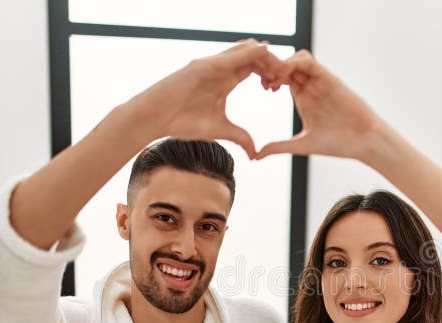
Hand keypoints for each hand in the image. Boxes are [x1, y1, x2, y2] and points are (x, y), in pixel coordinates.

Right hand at [125, 39, 288, 157]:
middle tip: (286, 77)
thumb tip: (256, 153)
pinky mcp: (203, 66)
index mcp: (226, 80)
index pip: (256, 68)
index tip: (281, 88)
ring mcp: (212, 64)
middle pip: (255, 56)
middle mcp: (221, 68)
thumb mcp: (220, 130)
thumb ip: (240, 137)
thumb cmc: (181, 122)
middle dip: (274, 63)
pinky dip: (250, 54)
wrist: (154, 119)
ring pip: (246, 49)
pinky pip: (232, 54)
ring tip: (280, 70)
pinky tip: (265, 55)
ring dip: (266, 57)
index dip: (272, 74)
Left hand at [255, 50, 383, 161]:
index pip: (281, 77)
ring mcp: (319, 81)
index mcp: (303, 98)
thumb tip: (256, 157)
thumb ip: (279, 147)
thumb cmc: (338, 144)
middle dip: (271, 67)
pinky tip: (283, 76)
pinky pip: (307, 61)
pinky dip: (293, 62)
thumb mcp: (302, 145)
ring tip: (271, 79)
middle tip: (261, 80)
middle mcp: (310, 87)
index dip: (267, 77)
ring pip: (295, 58)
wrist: (364, 141)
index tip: (261, 88)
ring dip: (280, 64)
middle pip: (286, 64)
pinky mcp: (328, 78)